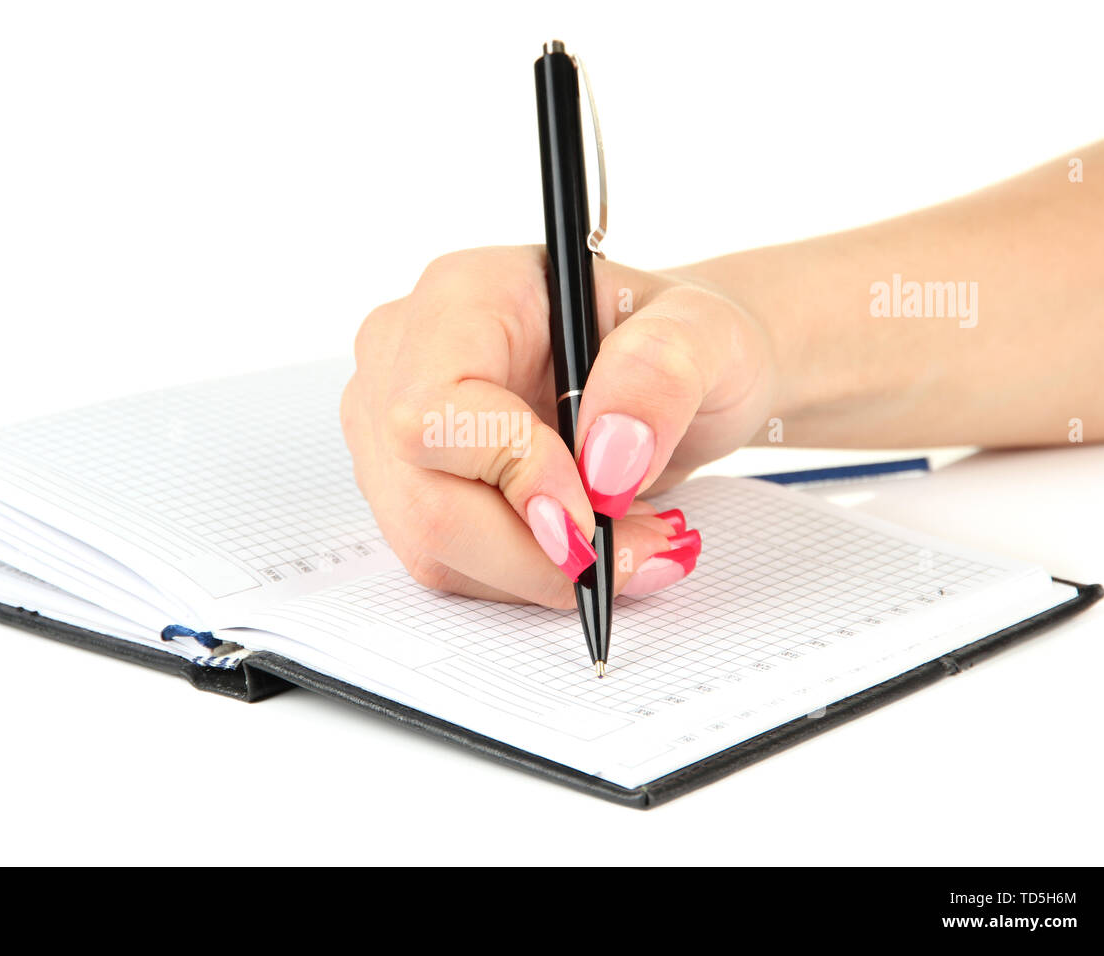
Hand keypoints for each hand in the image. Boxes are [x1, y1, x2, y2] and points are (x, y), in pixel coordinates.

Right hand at [341, 245, 776, 608]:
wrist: (675, 373)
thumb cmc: (679, 340)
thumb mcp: (709, 331)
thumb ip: (664, 373)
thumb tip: (608, 460)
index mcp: (462, 296)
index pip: (433, 411)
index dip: (510, 474)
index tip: (596, 510)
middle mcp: (406, 358)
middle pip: (427, 501)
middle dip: (541, 552)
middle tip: (641, 551)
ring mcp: (395, 429)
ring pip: (436, 547)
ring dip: (544, 569)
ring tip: (632, 540)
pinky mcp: (409, 487)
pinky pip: (451, 563)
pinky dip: (531, 573)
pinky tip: (589, 541)